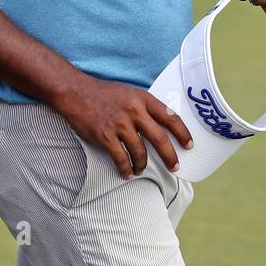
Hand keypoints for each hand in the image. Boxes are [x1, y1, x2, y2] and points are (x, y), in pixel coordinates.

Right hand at [54, 74, 192, 179]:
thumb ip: (144, 106)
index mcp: (142, 99)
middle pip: (159, 138)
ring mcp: (119, 124)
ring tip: (141, 170)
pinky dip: (125, 169)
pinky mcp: (105, 136)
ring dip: (142, 165)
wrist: (76, 92)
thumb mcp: (129, 92)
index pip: (169, 117)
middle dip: (170, 156)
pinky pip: (120, 158)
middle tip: (175, 167)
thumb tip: (160, 124)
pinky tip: (127, 173)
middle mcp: (134, 111)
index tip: (189, 145)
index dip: (182, 132)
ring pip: (140, 152)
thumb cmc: (103, 92)